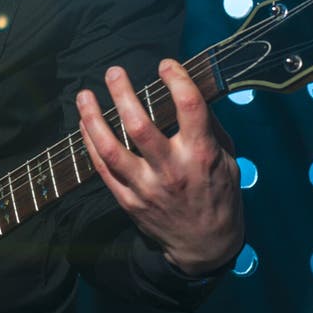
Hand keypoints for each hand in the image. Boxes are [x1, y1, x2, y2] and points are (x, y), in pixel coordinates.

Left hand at [76, 59, 244, 275]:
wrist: (206, 247)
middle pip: (139, 126)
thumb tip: (189, 91)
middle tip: (113, 71)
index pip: (188, 108)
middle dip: (122, 94)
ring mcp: (147, 187)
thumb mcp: (228, 159)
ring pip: (112, 149)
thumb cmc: (219, 195)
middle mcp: (171, 169)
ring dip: (93, 119)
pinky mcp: (129, 201)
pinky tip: (84, 123)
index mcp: (201, 154)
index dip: (177, 79)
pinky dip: (90, 143)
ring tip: (84, 95)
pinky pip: (103, 169)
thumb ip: (209, 127)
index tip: (165, 65)